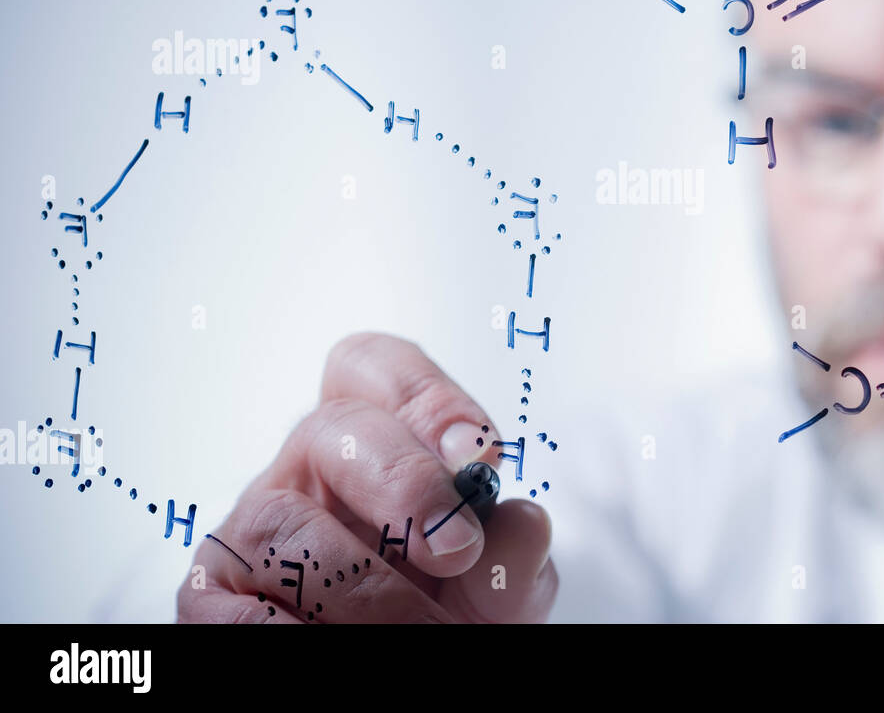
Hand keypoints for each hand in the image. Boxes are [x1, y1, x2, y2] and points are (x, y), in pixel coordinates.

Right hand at [177, 332, 557, 622]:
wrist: (397, 670)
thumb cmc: (440, 615)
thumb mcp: (490, 585)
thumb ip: (509, 554)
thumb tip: (524, 523)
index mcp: (372, 442)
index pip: (370, 365)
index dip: (426, 395)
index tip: (478, 456)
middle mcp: (301, 472)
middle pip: (329, 427)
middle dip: (403, 482)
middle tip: (457, 549)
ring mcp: (247, 533)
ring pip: (287, 526)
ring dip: (368, 590)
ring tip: (425, 633)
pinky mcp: (208, 602)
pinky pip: (244, 613)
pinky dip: (307, 636)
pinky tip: (347, 645)